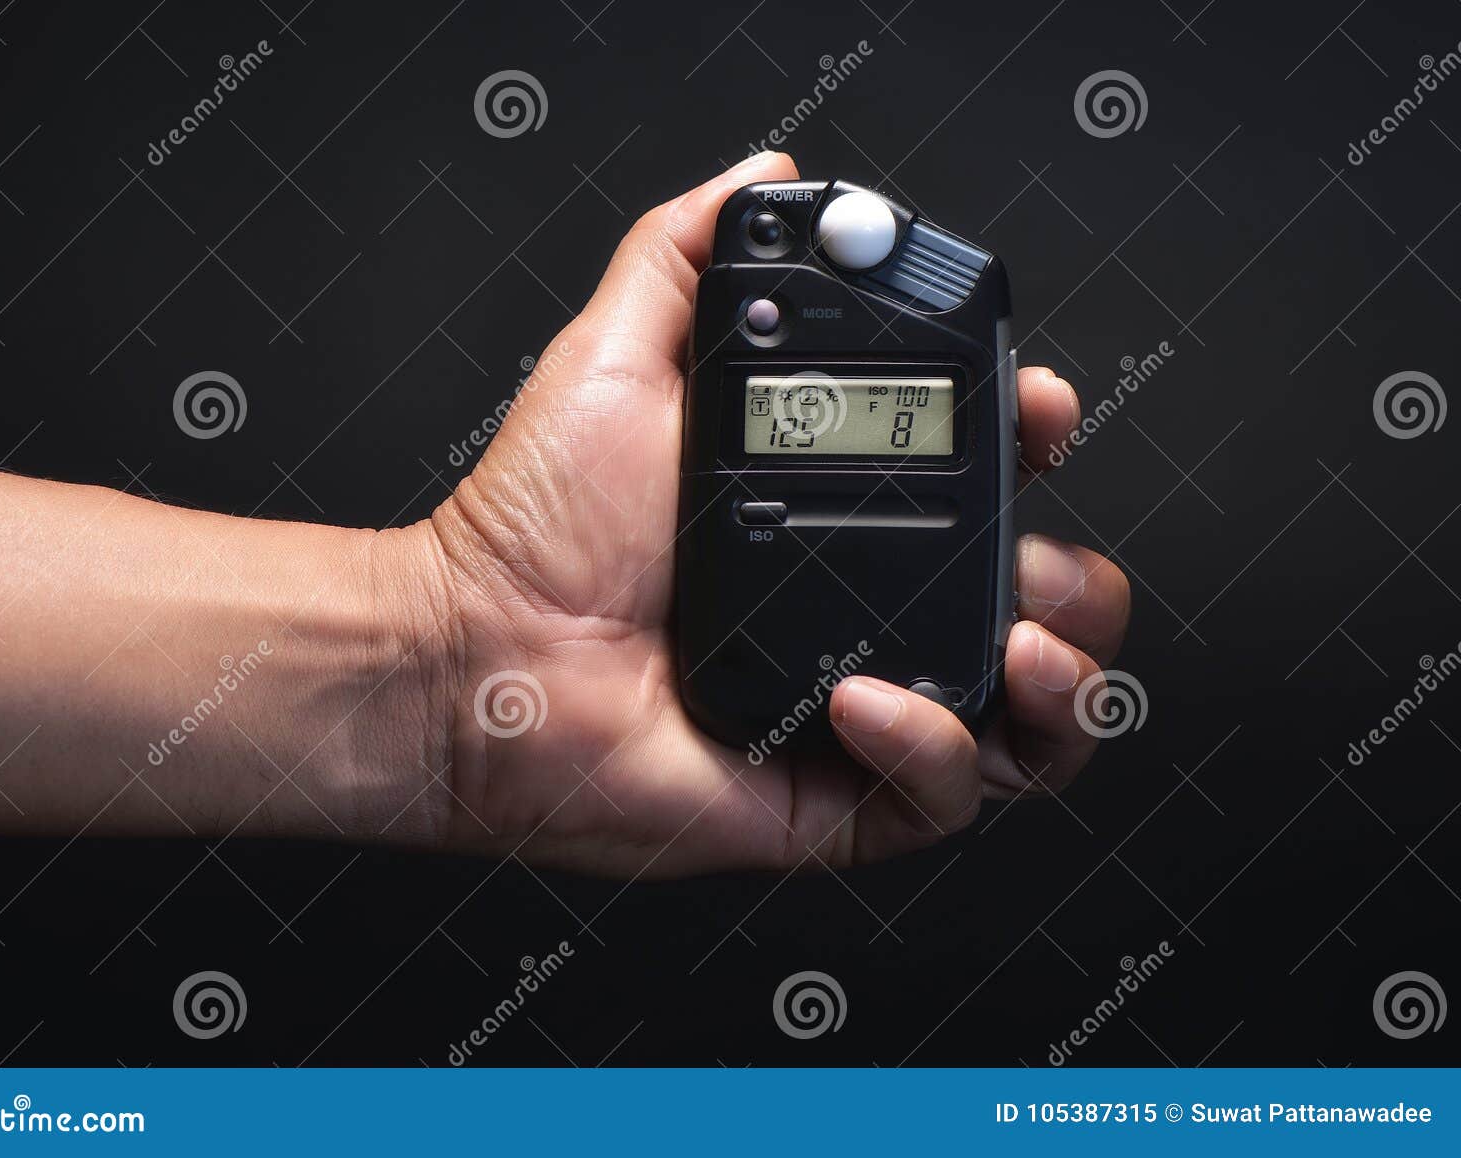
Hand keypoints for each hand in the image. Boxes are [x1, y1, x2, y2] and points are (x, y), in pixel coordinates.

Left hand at [400, 153, 1131, 875]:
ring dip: (1065, 676)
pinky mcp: (841, 796)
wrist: (480, 653)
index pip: (989, 478)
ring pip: (1036, 715)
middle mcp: (868, 607)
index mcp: (840, 510)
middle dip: (1076, 580)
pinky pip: (949, 791)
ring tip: (1021, 644)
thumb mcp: (621, 355)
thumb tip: (768, 177)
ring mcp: (866, 708)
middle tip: (1030, 559)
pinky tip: (869, 700)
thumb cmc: (538, 523)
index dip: (1036, 443)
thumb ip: (690, 252)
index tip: (1038, 413)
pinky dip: (937, 747)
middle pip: (1041, 599)